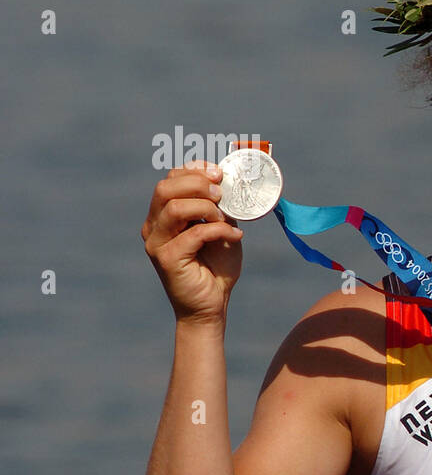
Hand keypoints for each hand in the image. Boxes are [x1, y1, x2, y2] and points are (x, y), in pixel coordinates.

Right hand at [141, 163, 244, 325]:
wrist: (212, 304)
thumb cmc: (216, 266)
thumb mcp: (221, 228)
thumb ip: (219, 208)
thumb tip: (229, 184)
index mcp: (163, 215)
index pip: (169, 180)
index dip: (193, 170)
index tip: (219, 173)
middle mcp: (154, 226)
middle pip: (165, 188)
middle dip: (198, 184)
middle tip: (221, 194)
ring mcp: (157, 242)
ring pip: (175, 207)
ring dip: (206, 207)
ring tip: (224, 218)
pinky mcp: (167, 258)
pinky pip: (194, 234)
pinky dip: (219, 230)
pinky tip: (235, 236)